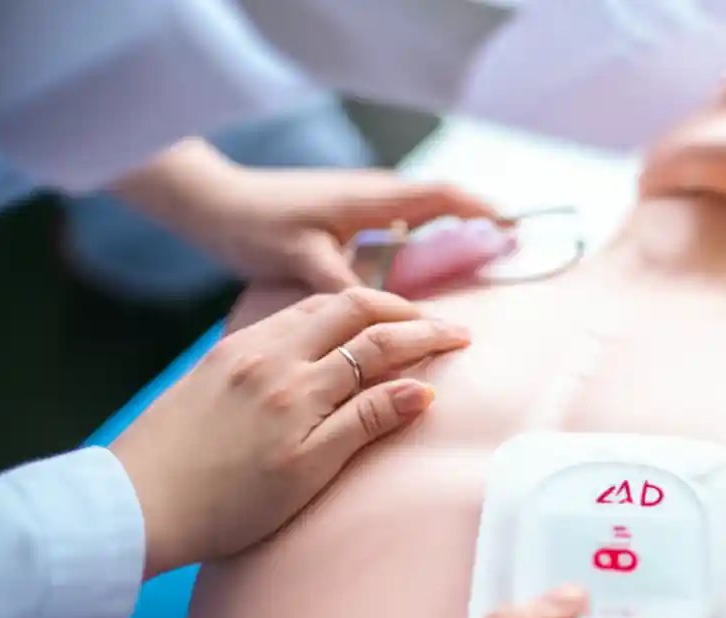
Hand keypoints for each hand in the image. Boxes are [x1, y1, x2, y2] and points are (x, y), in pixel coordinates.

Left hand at [111, 138, 497, 291]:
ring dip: (449, 226)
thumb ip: (346, 286)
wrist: (211, 202)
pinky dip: (420, 234)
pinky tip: (419, 260)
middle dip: (475, 219)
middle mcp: (371, 194)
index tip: (513, 226)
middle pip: (438, 201)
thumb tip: (389, 316)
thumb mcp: (301, 259)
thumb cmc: (254, 224)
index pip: (440, 198)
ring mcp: (358, 200)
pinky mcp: (343, 212)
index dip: (480, 212)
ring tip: (478, 253)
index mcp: (370, 200)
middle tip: (510, 244)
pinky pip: (396, 220)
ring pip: (418, 210)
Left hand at [111, 288, 470, 576]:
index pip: (380, 344)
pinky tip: (328, 328)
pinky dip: (320, 312)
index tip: (463, 337)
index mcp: (299, 387)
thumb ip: (365, 424)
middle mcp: (271, 354)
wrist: (133, 505)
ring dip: (361, 305)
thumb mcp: (307, 474)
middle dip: (402, 309)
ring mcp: (241, 349)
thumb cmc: (224, 506)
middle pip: (352, 308)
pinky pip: (282, 316)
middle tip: (436, 321)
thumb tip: (422, 389)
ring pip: (315, 306)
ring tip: (390, 319)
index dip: (427, 337)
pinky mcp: (217, 355)